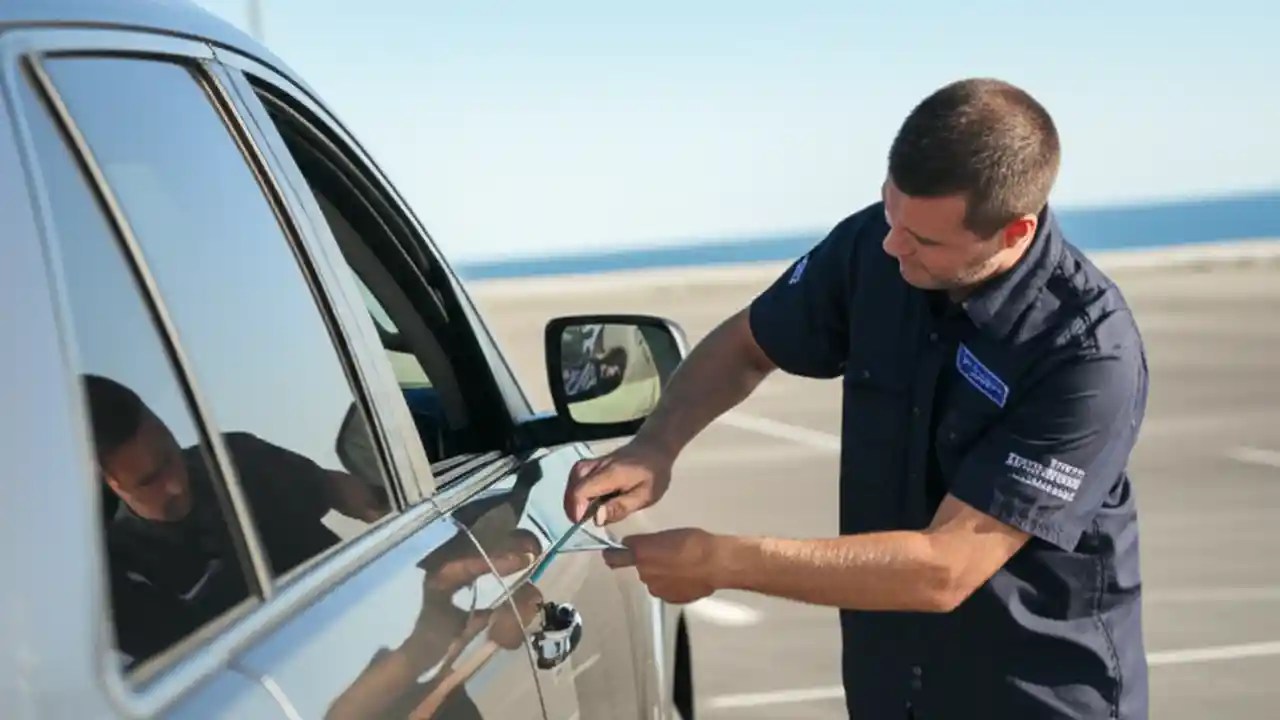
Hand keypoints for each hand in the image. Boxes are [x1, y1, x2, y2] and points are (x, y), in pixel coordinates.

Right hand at [564, 438, 672, 525]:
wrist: (654, 448)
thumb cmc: (653, 475)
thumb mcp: (645, 496)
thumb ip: (620, 507)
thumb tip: (596, 519)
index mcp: (610, 474)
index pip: (580, 491)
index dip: (576, 510)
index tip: (584, 523)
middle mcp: (596, 466)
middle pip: (572, 486)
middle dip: (573, 507)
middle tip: (585, 521)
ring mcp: (592, 463)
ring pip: (572, 482)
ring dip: (574, 500)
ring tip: (586, 513)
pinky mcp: (590, 464)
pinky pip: (576, 478)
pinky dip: (578, 492)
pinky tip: (589, 501)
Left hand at [603, 528, 725, 603]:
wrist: (716, 563)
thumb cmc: (694, 542)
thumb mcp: (667, 535)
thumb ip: (648, 543)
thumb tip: (638, 547)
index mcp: (641, 552)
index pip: (614, 555)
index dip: (612, 554)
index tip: (610, 554)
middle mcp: (643, 572)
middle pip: (638, 567)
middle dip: (647, 562)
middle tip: (666, 555)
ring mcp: (655, 588)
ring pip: (653, 579)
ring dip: (661, 574)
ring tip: (681, 567)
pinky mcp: (668, 599)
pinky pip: (665, 589)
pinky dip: (672, 584)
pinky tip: (686, 577)